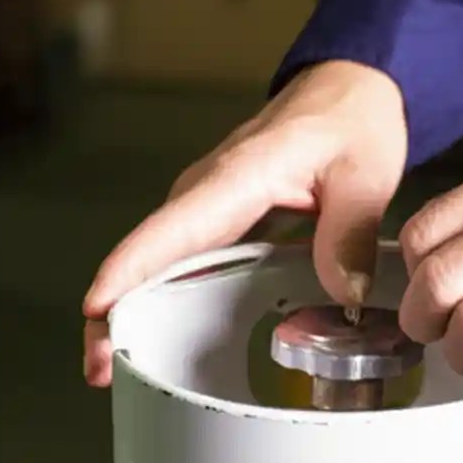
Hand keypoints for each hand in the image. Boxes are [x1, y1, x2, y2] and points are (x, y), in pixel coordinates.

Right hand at [82, 61, 407, 385]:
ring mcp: (204, 208)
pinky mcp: (214, 222)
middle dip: (113, 311)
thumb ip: (350, 233)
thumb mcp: (365, 173)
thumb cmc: (349, 121)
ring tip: (115, 368)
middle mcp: (206, 192)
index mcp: (237, 177)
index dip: (127, 272)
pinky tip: (157, 340)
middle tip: (99, 370)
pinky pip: (177, 264)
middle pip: (143, 255)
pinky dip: (159, 301)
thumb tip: (342, 296)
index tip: (97, 312)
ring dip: (130, 312)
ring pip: (152, 264)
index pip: (169, 229)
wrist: (347, 92)